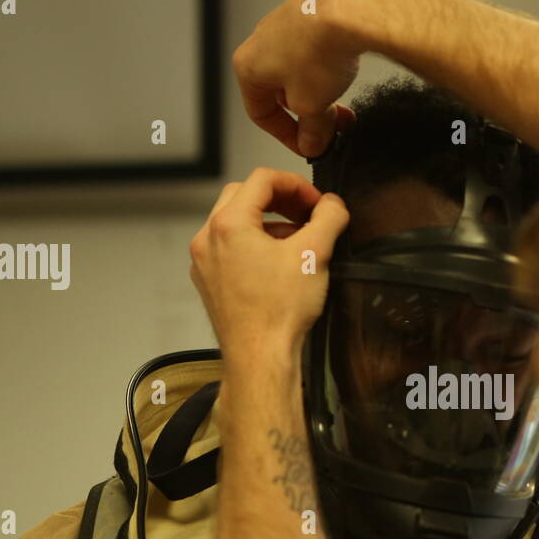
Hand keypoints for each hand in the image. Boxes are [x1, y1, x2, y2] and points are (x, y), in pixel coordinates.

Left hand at [189, 168, 348, 364]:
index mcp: (228, 224)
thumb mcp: (315, 255)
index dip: (297, 184)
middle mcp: (208, 239)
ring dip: (268, 223)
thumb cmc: (280, 311)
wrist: (260, 358)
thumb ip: (329, 218)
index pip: (262, 179)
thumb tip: (334, 204)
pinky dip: (254, 244)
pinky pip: (229, 249)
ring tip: (298, 240)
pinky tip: (278, 263)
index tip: (317, 202)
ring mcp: (204, 262)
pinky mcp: (208, 282)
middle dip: (280, 200)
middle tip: (307, 213)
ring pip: (235, 222)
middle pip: (244, 196)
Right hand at [232, 0, 397, 156]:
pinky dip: (327, 66)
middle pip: (281, 93)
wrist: (346, 9)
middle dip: (308, 114)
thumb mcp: (311, 107)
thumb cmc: (316, 50)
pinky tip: (344, 71)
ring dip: (320, 92)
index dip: (287, 137)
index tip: (309, 146)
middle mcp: (260, 42)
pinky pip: (314, 49)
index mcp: (248, 66)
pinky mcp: (309, 12)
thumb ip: (310, 131)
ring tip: (341, 101)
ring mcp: (284, 23)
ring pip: (299, 72)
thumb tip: (312, 142)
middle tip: (331, 127)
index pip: (261, 114)